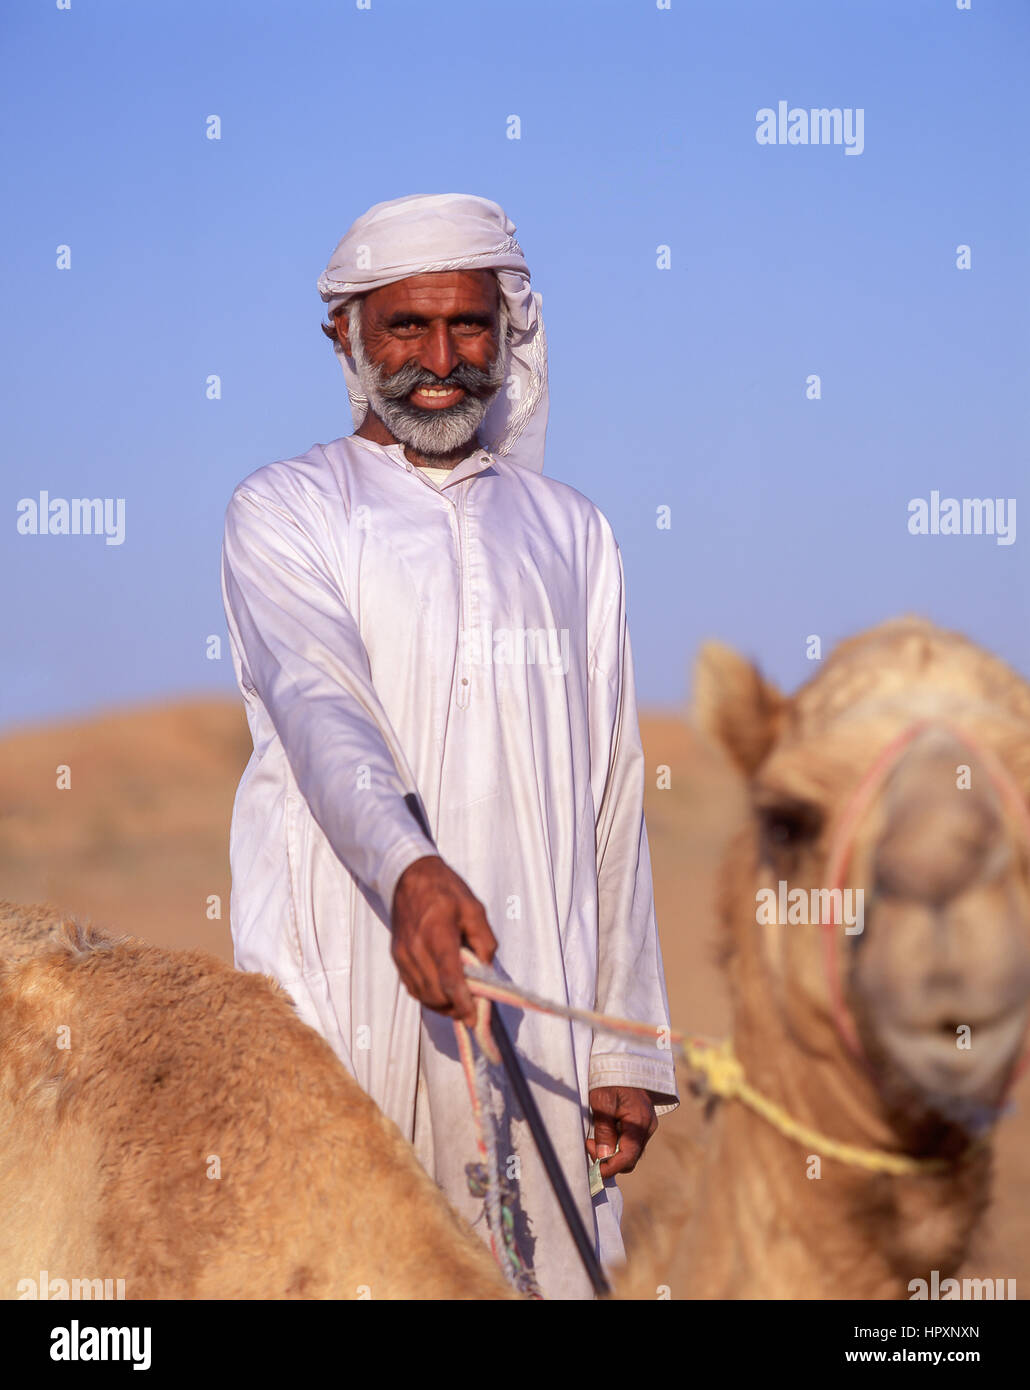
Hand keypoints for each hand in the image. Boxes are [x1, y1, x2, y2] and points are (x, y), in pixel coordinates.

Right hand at [391, 855, 496, 1025]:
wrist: (409, 876)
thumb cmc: (445, 890)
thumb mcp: (474, 909)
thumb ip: (484, 941)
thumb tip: (485, 971)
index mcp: (438, 934)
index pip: (449, 980)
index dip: (463, 1003)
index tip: (474, 1018)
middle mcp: (416, 949)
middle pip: (435, 993)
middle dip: (454, 1006)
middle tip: (472, 1006)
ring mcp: (403, 955)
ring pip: (422, 995)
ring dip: (441, 1004)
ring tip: (459, 1001)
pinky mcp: (396, 957)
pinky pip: (412, 987)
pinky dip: (428, 995)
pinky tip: (442, 990)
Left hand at [586, 1086, 657, 1178]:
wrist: (621, 1060)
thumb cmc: (610, 1078)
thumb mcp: (601, 1101)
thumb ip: (604, 1130)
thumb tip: (603, 1157)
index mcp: (639, 1122)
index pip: (628, 1158)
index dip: (610, 1168)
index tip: (594, 1169)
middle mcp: (648, 1126)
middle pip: (630, 1157)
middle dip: (608, 1159)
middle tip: (590, 1144)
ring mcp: (647, 1124)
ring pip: (629, 1150)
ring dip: (611, 1150)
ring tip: (594, 1136)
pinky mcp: (642, 1122)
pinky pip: (630, 1141)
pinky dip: (616, 1142)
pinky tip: (604, 1131)